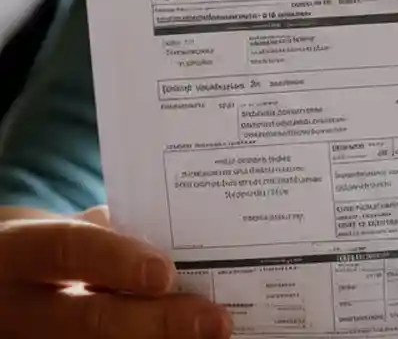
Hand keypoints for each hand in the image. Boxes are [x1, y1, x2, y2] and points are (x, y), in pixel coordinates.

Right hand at [0, 207, 231, 338]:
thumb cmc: (53, 251)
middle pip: (90, 321)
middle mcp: (21, 306)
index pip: (67, 251)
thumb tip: (182, 247)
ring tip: (214, 336)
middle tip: (216, 321)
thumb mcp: (67, 230)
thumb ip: (113, 235)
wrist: (6, 284)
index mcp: (21, 252)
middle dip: (160, 323)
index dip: (117, 261)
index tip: (165, 273)